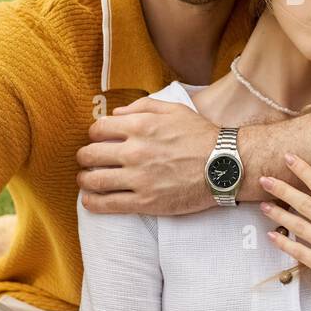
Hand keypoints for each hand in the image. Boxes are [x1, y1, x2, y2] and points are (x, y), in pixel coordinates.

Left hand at [76, 98, 217, 214]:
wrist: (225, 166)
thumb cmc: (202, 136)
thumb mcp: (175, 110)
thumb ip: (142, 106)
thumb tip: (116, 113)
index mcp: (141, 126)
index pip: (98, 129)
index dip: (94, 134)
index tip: (98, 140)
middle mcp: (135, 151)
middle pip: (90, 154)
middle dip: (85, 156)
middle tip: (88, 160)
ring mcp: (139, 178)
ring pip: (94, 180)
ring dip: (85, 179)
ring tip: (87, 180)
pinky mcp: (145, 202)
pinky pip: (108, 204)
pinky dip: (92, 202)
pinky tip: (90, 200)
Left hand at [260, 153, 310, 310]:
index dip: (304, 171)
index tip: (288, 158)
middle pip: (305, 204)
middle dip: (282, 189)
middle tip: (264, 179)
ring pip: (299, 227)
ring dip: (279, 215)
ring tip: (263, 205)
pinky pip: (300, 253)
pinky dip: (285, 243)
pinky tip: (273, 235)